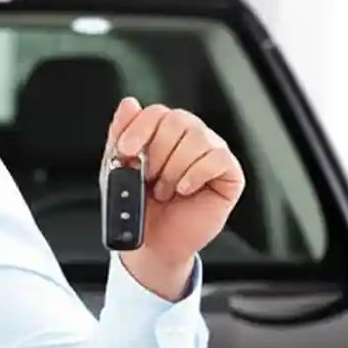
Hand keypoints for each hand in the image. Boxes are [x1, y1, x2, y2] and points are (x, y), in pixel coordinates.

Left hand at [105, 97, 244, 299]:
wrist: (154, 244)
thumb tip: (129, 103)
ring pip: (197, 137)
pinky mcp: (229, 174)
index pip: (157, 112)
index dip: (139, 129)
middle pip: (177, 121)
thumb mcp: (118, 169)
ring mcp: (212, 153)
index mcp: (164, 133)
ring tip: (166, 189)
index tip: (126, 152)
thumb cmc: (140, 206)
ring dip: (174, 168)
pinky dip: (196, 174)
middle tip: (150, 178)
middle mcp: (190, 137)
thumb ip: (120, 135)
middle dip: (157, 154)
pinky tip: (185, 189)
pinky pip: (218, 158)